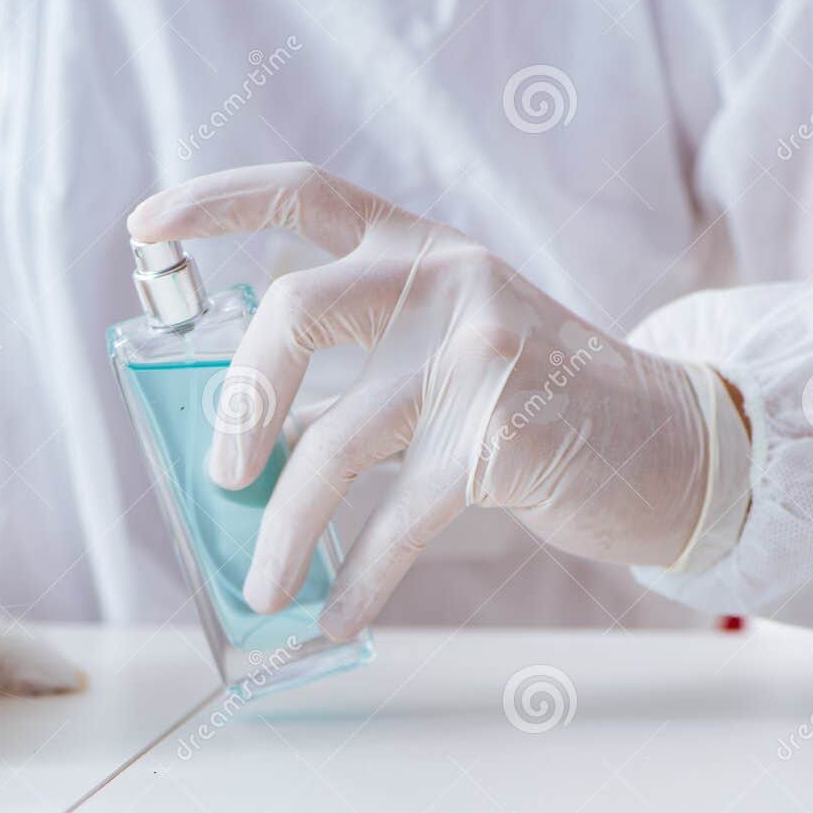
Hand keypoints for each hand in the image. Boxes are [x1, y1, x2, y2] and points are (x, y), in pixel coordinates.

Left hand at [129, 162, 738, 637]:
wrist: (669, 442)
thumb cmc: (530, 403)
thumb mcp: (446, 345)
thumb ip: (357, 364)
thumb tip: (244, 447)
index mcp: (418, 247)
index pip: (307, 196)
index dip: (217, 203)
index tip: (143, 226)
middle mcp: (446, 280)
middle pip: (293, 311)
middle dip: (236, 402)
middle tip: (222, 473)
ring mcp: (480, 354)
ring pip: (335, 442)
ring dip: (282, 528)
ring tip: (262, 586)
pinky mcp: (504, 437)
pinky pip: (397, 520)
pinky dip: (358, 579)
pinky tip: (337, 616)